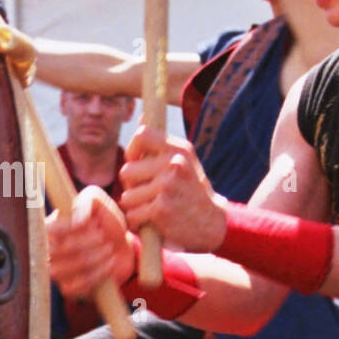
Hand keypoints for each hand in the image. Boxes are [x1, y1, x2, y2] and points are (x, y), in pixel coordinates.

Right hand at [46, 185, 134, 296]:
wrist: (122, 247)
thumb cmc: (106, 222)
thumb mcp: (98, 202)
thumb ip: (86, 201)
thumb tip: (76, 217)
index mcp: (51, 225)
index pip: (48, 229)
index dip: (70, 228)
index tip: (93, 224)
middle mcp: (48, 249)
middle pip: (58, 250)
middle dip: (87, 243)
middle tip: (104, 237)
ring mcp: (56, 270)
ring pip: (65, 269)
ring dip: (94, 259)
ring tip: (109, 250)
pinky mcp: (68, 288)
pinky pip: (74, 287)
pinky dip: (97, 275)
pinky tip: (109, 265)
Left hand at [119, 125, 226, 253]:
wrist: (212, 224)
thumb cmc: (191, 192)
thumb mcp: (182, 162)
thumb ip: (161, 143)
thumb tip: (143, 114)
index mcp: (179, 149)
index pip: (141, 135)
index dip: (132, 151)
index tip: (136, 163)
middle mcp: (174, 164)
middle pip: (126, 171)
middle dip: (132, 187)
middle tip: (150, 195)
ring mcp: (168, 186)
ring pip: (127, 196)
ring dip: (135, 207)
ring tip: (154, 209)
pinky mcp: (162, 208)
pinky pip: (133, 214)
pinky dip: (138, 223)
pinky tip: (154, 223)